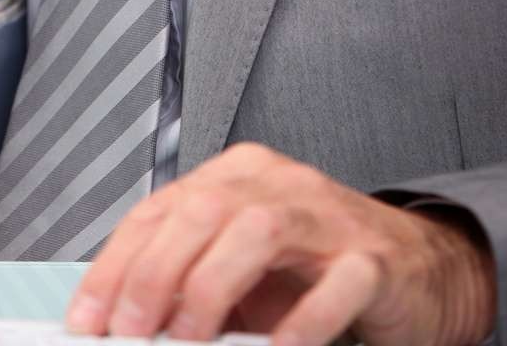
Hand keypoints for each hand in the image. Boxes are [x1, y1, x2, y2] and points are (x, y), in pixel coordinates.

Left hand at [65, 144, 496, 345]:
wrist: (418, 270)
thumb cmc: (315, 270)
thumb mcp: (242, 271)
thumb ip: (191, 281)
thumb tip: (126, 322)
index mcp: (237, 176)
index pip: (162, 208)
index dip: (117, 264)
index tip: (88, 318)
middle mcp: (278, 183)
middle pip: (202, 209)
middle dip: (155, 273)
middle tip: (131, 332)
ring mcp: (328, 216)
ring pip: (258, 229)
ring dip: (211, 288)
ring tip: (188, 340)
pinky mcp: (374, 259)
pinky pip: (336, 282)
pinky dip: (302, 322)